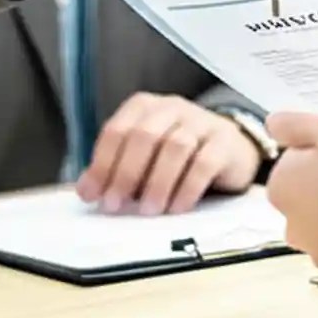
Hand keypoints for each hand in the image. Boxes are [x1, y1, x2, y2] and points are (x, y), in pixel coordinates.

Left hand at [75, 93, 261, 215]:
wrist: (231, 149)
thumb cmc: (178, 156)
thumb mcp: (144, 156)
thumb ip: (115, 168)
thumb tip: (86, 190)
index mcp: (145, 107)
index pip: (117, 130)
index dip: (102, 164)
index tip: (93, 195)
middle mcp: (172, 108)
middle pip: (144, 135)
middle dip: (126, 173)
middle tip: (116, 205)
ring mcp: (201, 121)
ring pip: (175, 147)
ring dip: (157, 182)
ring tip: (149, 210)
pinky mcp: (224, 141)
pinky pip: (204, 163)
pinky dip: (187, 188)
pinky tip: (177, 207)